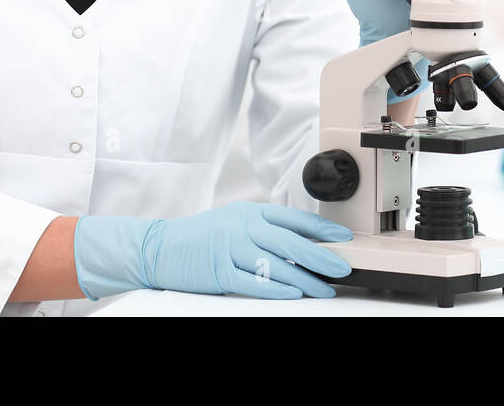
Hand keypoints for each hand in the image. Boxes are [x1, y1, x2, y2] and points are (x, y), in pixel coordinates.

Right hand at [74, 203, 353, 300]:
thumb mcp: (235, 221)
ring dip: (305, 278)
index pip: (294, 218)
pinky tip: (294, 294)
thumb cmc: (201, 236)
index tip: (343, 237)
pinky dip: (276, 289)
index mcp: (250, 211)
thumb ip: (265, 228)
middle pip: (291, 242)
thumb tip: (304, 242)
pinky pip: (254, 282)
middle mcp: (242, 226)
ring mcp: (230, 248)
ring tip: (324, 288)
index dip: (322, 228)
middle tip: (343, 267)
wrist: (160, 246)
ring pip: (276, 264)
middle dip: (321, 256)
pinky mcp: (219, 271)